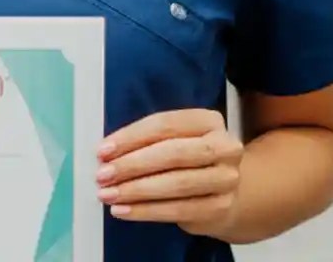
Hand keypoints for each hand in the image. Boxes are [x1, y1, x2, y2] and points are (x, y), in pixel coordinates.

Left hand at [96, 109, 243, 237]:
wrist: (230, 192)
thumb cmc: (190, 161)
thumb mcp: (175, 140)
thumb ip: (146, 142)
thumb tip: (106, 155)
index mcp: (208, 121)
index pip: (165, 124)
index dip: (131, 137)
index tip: (102, 151)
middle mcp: (224, 147)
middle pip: (173, 153)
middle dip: (132, 165)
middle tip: (102, 175)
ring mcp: (226, 179)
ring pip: (176, 184)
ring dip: (135, 190)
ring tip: (107, 194)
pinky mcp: (220, 207)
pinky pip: (178, 210)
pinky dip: (145, 211)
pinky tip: (122, 210)